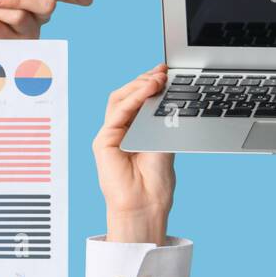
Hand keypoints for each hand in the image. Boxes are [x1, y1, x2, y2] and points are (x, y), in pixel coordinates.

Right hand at [92, 65, 174, 245]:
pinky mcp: (102, 141)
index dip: (151, 82)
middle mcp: (121, 130)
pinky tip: (147, 91)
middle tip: (163, 72)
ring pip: (120, 99)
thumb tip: (172, 95)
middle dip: (145, 79)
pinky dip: (133, 99)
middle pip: (127, 94)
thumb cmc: (156, 183)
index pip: (139, 99)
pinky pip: (117, 113)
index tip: (167, 71)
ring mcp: (110, 135)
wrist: (146, 206)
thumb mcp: (165, 143)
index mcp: (136, 130)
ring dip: (139, 85)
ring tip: (157, 79)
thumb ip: (163, 120)